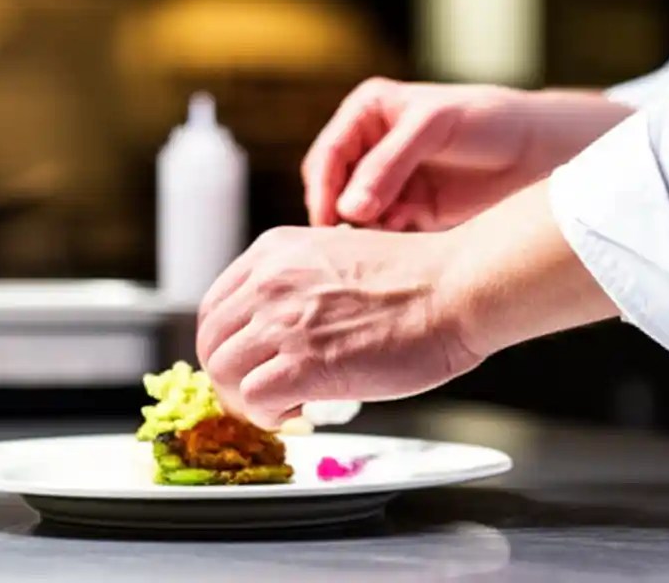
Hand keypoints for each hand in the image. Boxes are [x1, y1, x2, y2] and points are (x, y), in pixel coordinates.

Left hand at [197, 180, 618, 429]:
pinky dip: (269, 416)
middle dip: (230, 377)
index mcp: (275, 252)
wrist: (457, 287)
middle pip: (211, 341)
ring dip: (248, 400)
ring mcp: (283, 320)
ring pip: (222, 372)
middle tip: (261, 397)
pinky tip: (300, 415)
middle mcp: (269, 280)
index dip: (227, 345)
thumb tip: (285, 333)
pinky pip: (255, 400)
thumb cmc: (419, 280)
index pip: (216, 307)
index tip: (247, 366)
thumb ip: (301, 287)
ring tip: (284, 407)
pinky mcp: (303, 362)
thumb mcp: (338, 259)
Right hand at [302, 78, 631, 230]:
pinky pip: (382, 233)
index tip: (332, 221)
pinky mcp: (409, 212)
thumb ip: (388, 165)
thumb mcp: (433, 128)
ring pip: (354, 216)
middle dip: (339, 216)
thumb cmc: (488, 121)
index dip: (324, 189)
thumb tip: (349, 209)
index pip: (328, 155)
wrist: (538, 151)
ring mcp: (388, 182)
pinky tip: (402, 248)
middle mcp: (370, 147)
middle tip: (349, 245)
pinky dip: (385, 244)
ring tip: (381, 247)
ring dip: (362, 234)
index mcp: (367, 112)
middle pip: (333, 189)